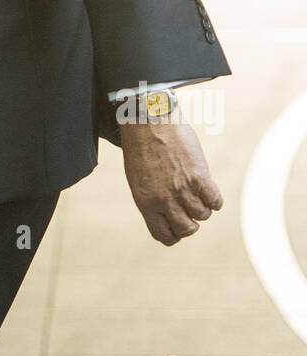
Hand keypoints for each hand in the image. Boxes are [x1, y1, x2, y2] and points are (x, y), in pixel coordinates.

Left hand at [120, 107, 222, 244]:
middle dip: (192, 224)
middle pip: (186, 229)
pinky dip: (215, 199)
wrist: (148, 119)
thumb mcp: (139, 178)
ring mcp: (182, 188)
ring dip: (204, 208)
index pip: (163, 235)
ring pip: (202, 215)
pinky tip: (209, 189)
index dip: (175, 235)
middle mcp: (164, 199)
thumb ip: (152, 199)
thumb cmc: (141, 146)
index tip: (180, 227)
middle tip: (192, 211)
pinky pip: (215, 200)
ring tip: (199, 193)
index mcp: (146, 202)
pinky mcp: (198, 175)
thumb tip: (168, 214)